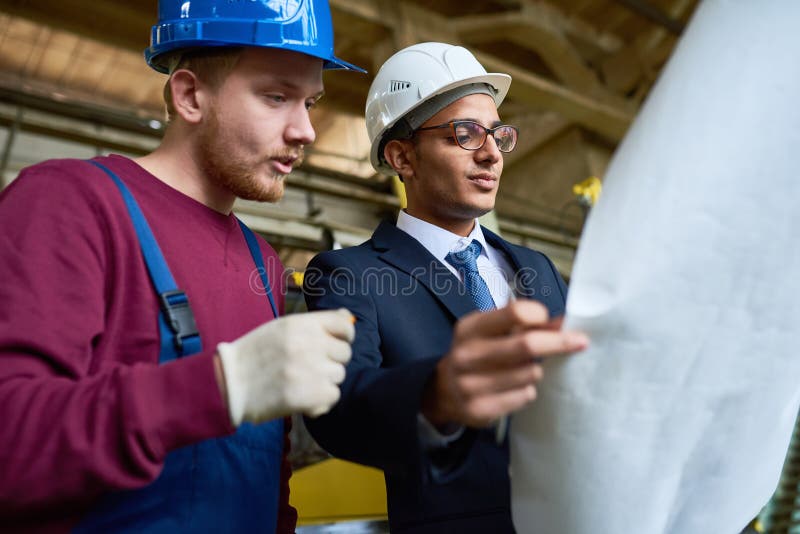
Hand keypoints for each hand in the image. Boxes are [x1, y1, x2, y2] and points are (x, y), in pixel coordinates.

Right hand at [216, 308, 354, 425]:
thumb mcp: (281, 328)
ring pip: (339, 375)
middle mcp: (309, 344)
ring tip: (300, 382)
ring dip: (324, 381)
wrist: (228, 384)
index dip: (344, 336)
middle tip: (308, 367)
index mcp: (301, 324)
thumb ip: (314, 323)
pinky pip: (333, 396)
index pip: (344, 325)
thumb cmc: (255, 354)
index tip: (334, 343)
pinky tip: (302, 397)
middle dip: (330, 361)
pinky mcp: (309, 395)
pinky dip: (320, 400)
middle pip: (344, 353)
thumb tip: (347, 316)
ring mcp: (310, 370)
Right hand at [422, 300, 587, 428]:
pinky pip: (524, 396)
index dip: (539, 315)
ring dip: (536, 371)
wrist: (444, 391)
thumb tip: (565, 323)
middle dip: (559, 343)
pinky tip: (515, 388)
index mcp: (470, 328)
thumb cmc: (478, 353)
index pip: (514, 313)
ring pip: (530, 374)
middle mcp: (466, 354)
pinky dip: (527, 391)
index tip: (548, 320)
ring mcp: (470, 384)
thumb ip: (525, 325)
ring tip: (524, 370)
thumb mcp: (491, 332)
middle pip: (527, 345)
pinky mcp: (480, 410)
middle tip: (582, 342)